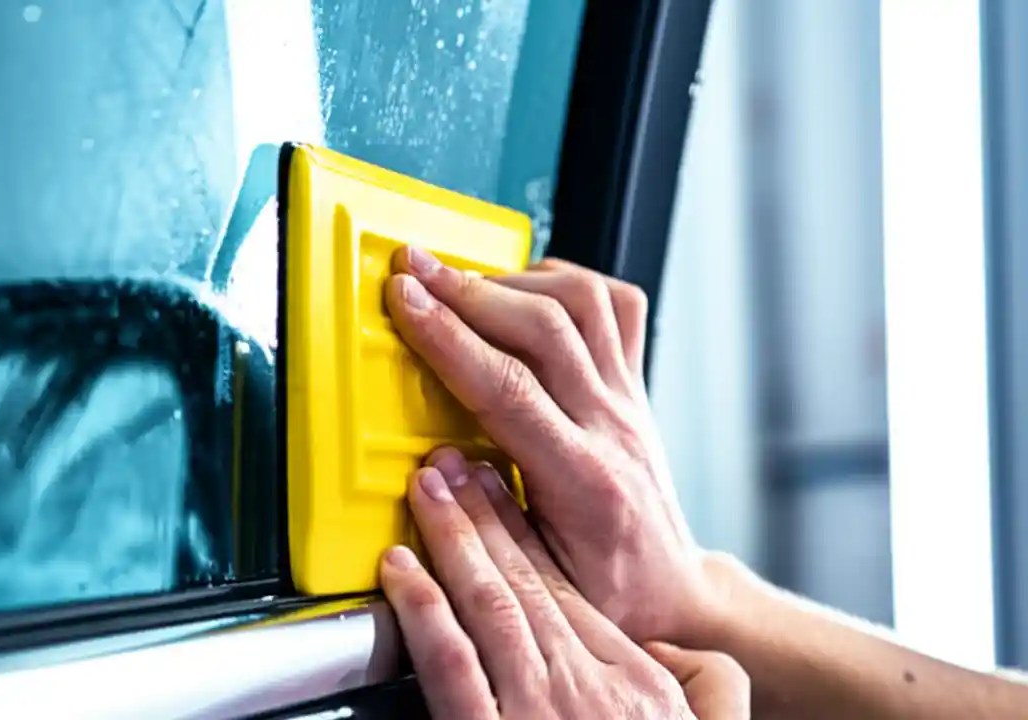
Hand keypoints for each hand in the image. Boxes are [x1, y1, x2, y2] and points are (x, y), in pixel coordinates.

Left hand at [381, 448, 741, 717]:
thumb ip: (705, 686)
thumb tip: (682, 650)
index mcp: (631, 680)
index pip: (569, 586)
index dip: (527, 530)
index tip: (498, 487)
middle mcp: (586, 684)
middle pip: (526, 580)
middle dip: (483, 514)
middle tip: (450, 463)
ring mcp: (537, 712)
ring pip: (491, 604)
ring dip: (454, 540)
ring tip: (428, 490)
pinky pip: (453, 666)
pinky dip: (424, 612)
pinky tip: (402, 571)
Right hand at [384, 249, 716, 642]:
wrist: (672, 594)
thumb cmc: (608, 596)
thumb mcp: (536, 586)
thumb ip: (482, 528)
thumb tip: (434, 470)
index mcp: (584, 482)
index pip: (508, 388)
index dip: (449, 338)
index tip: (408, 302)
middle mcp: (613, 427)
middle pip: (543, 327)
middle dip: (467, 289)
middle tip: (414, 267)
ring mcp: (628, 401)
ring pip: (584, 301)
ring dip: (516, 279)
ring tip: (462, 279)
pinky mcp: (632, 386)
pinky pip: (614, 305)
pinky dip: (565, 281)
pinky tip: (527, 290)